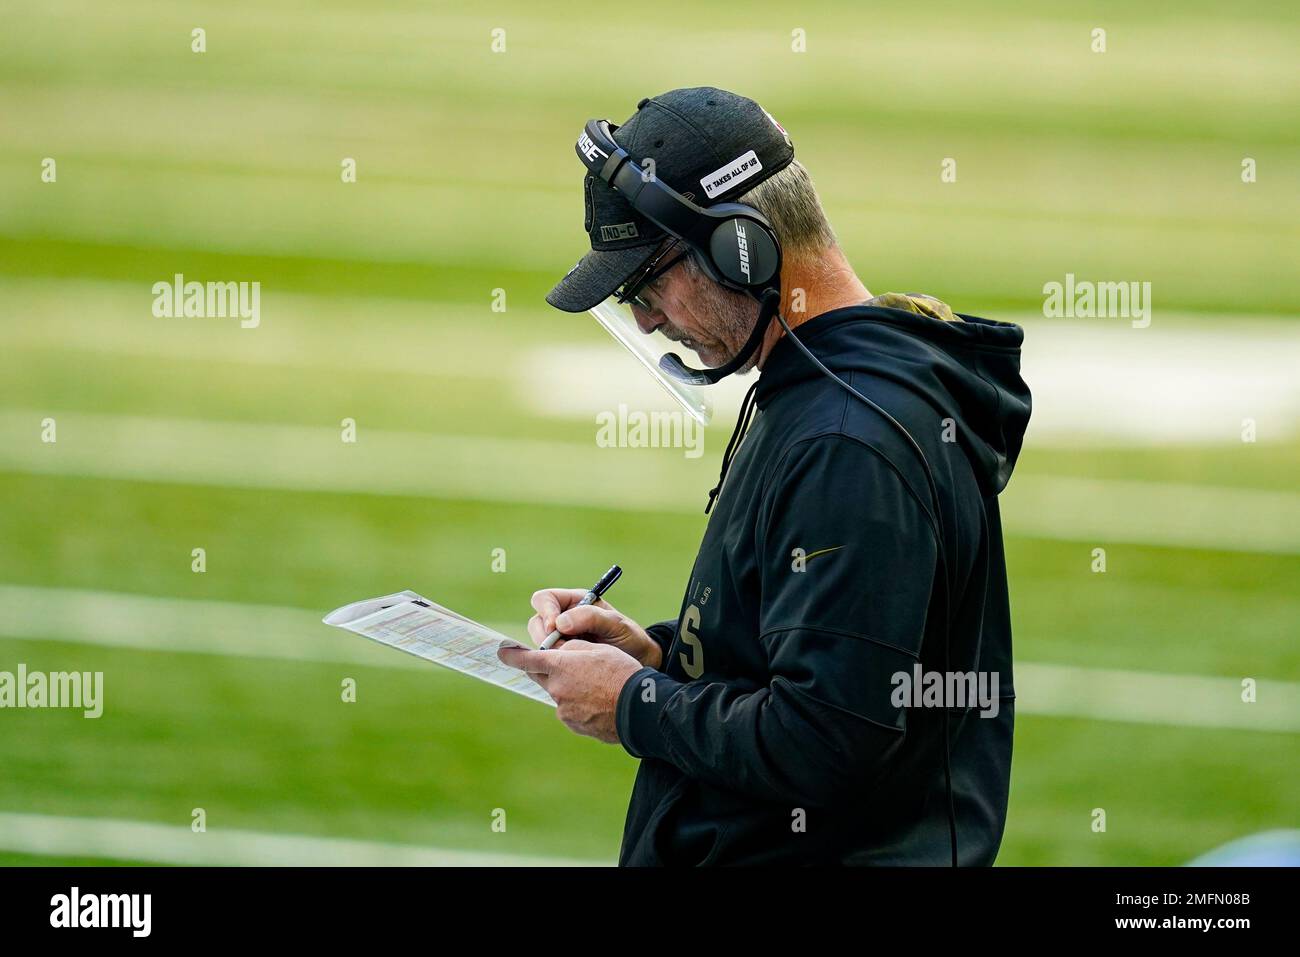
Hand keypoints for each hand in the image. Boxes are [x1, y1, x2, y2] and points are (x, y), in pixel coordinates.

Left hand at [497, 640, 644, 742]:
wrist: (639, 709)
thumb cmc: (621, 672)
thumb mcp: (598, 649)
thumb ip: (572, 648)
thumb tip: (557, 653)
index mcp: (560, 666)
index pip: (527, 659)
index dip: (512, 655)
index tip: (502, 652)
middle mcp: (556, 689)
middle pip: (541, 676)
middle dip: (547, 669)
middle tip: (565, 665)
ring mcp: (563, 710)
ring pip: (559, 693)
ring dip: (569, 687)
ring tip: (596, 686)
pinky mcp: (573, 724)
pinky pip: (570, 710)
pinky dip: (579, 704)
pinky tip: (599, 702)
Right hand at [527, 588, 662, 669]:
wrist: (639, 663)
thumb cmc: (630, 639)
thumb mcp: (616, 625)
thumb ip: (591, 618)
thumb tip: (560, 623)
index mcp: (575, 602)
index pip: (545, 599)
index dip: (545, 612)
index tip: (554, 628)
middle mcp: (564, 618)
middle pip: (537, 622)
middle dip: (545, 636)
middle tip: (563, 648)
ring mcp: (562, 639)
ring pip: (540, 643)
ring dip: (551, 652)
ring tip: (574, 658)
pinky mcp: (563, 658)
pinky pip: (548, 660)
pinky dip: (555, 665)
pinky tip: (572, 669)